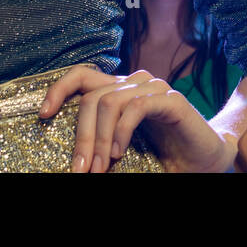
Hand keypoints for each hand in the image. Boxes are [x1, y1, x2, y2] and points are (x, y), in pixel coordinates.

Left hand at [39, 65, 232, 172]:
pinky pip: (136, 107)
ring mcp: (154, 89)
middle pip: (91, 97)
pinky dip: (122, 131)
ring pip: (109, 102)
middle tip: (80, 170)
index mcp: (120, 90)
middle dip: (81, 137)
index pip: (82, 76)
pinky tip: (120, 152)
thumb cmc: (162, 156)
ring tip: (100, 168)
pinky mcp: (171, 100)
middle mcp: (135, 83)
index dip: (59, 90)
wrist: (204, 161)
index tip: (43, 115)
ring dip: (99, 139)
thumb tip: (72, 157)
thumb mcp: (122, 147)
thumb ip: (100, 141)